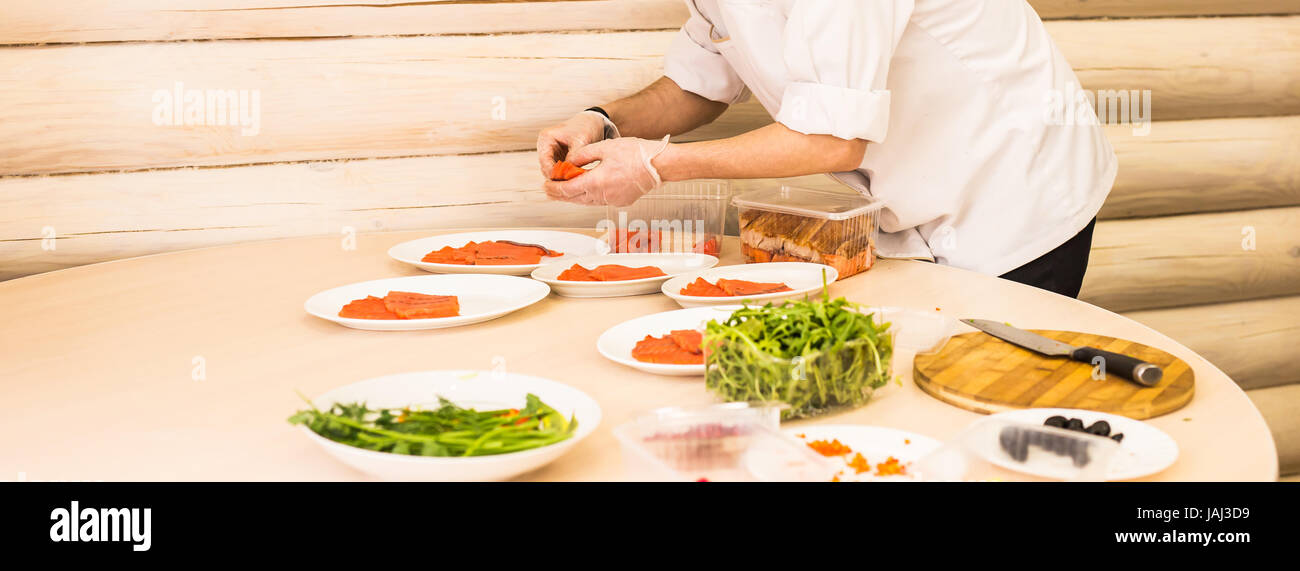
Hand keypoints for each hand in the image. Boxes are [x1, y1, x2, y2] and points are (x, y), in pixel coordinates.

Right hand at [536, 112, 607, 178]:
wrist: (593, 122)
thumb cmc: (586, 126)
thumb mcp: (580, 141)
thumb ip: (573, 156)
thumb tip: (568, 172)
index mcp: (546, 138)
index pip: (544, 160)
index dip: (553, 172)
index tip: (564, 180)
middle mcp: (546, 146)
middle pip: (546, 168)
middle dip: (557, 177)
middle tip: (570, 184)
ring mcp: (552, 153)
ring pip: (552, 172)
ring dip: (562, 177)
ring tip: (574, 181)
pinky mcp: (559, 159)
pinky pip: (560, 171)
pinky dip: (566, 175)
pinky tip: (575, 178)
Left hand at [544, 136, 669, 205]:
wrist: (659, 164)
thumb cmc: (636, 154)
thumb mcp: (605, 147)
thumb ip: (583, 155)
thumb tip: (570, 162)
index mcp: (596, 181)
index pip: (567, 190)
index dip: (553, 188)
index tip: (545, 186)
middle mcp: (603, 195)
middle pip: (574, 198)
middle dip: (560, 194)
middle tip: (549, 190)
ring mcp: (613, 200)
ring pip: (587, 201)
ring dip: (574, 196)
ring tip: (565, 190)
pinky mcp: (621, 201)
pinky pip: (599, 201)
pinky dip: (589, 196)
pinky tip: (587, 190)